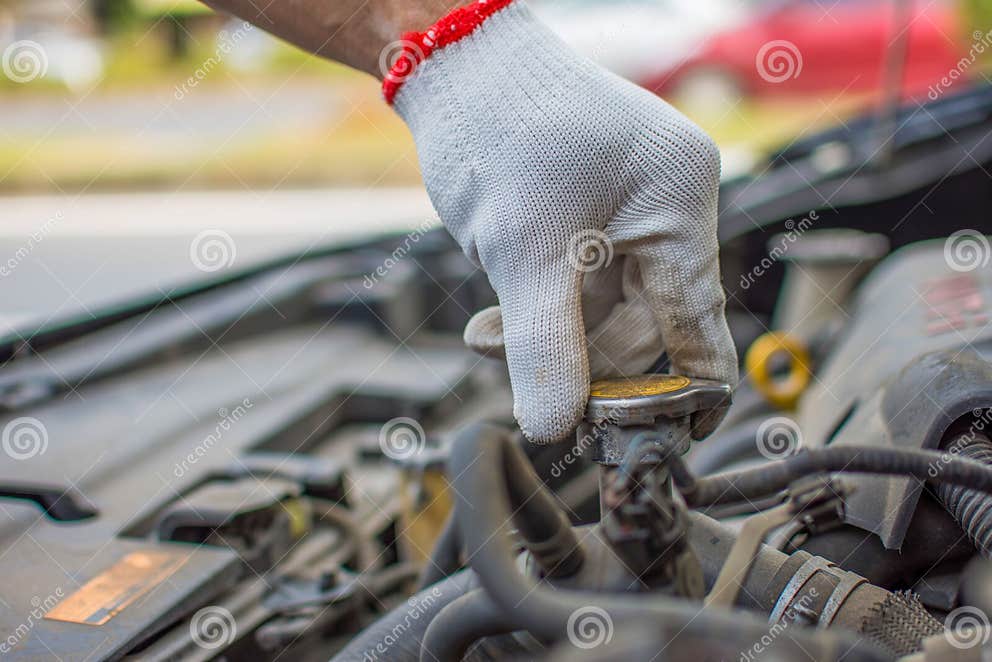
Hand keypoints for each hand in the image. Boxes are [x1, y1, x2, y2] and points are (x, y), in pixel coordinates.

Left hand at [391, 1, 737, 443]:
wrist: (457, 65)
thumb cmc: (498, 130)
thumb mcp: (521, 252)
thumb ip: (544, 348)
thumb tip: (555, 430)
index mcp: (680, 202)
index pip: (696, 323)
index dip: (680, 391)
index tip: (663, 443)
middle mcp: (672, 203)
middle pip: (646, 322)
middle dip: (578, 355)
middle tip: (515, 369)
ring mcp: (637, 205)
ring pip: (608, 306)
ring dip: (552, 332)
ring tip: (489, 335)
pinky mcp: (602, 208)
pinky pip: (587, 278)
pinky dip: (547, 304)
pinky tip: (502, 312)